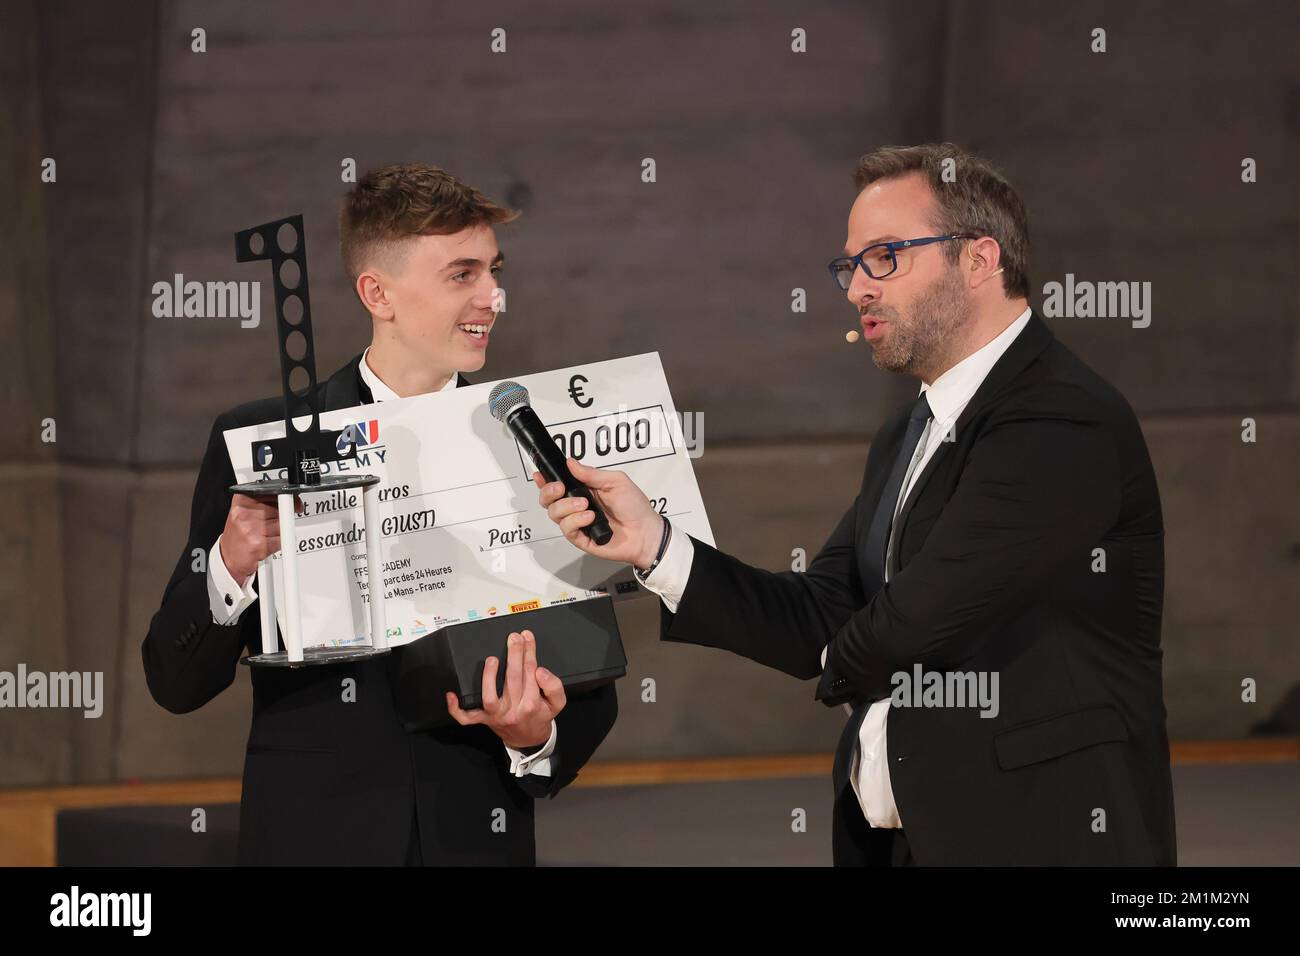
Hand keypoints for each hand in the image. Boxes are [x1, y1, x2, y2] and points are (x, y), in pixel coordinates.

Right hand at [219, 493, 304, 580]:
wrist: (228, 557)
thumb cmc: (239, 534)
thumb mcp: (245, 511)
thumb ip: (265, 501)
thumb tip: (291, 499)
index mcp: (242, 500)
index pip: (272, 493)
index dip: (286, 497)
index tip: (293, 501)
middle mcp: (244, 513)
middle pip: (280, 509)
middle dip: (283, 516)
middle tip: (273, 523)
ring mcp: (251, 528)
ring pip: (282, 525)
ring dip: (279, 531)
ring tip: (264, 535)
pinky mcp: (258, 544)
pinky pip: (280, 541)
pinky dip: (278, 544)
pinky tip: (266, 544)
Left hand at [446, 630, 565, 748]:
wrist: (528, 740)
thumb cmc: (540, 717)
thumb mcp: (557, 705)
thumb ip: (554, 687)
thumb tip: (541, 671)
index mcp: (532, 705)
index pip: (531, 673)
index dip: (529, 652)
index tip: (527, 637)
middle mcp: (513, 710)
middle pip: (513, 680)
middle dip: (515, 655)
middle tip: (514, 638)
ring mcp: (496, 716)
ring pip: (489, 697)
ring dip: (489, 677)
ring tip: (492, 659)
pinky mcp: (484, 720)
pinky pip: (467, 718)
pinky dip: (457, 708)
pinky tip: (451, 695)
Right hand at [532, 457, 664, 569]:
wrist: (645, 532)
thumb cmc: (635, 506)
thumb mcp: (615, 481)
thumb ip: (591, 474)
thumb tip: (570, 463)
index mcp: (584, 490)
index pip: (558, 484)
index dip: (545, 480)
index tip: (539, 474)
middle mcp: (577, 506)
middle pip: (548, 500)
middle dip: (549, 492)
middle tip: (561, 488)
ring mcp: (578, 522)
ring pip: (554, 513)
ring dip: (567, 507)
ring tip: (586, 505)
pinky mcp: (580, 538)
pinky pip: (567, 529)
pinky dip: (576, 521)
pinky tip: (589, 518)